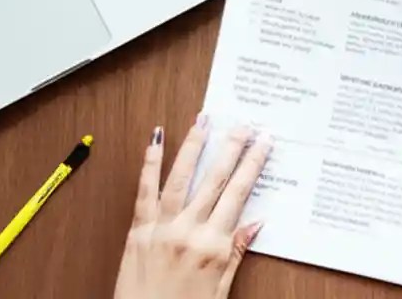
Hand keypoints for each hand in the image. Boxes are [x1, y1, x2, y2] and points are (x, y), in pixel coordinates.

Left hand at [114, 119, 272, 298]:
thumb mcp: (220, 292)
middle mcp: (188, 233)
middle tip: (242, 124)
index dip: (252, 166)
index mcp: (213, 248)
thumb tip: (256, 224)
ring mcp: (161, 230)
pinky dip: (149, 164)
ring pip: (180, 179)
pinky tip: (155, 140)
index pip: (238, 196)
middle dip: (231, 148)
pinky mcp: (138, 232)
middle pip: (214, 181)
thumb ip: (235, 254)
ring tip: (203, 120)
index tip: (263, 143)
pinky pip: (144, 192)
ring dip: (193, 146)